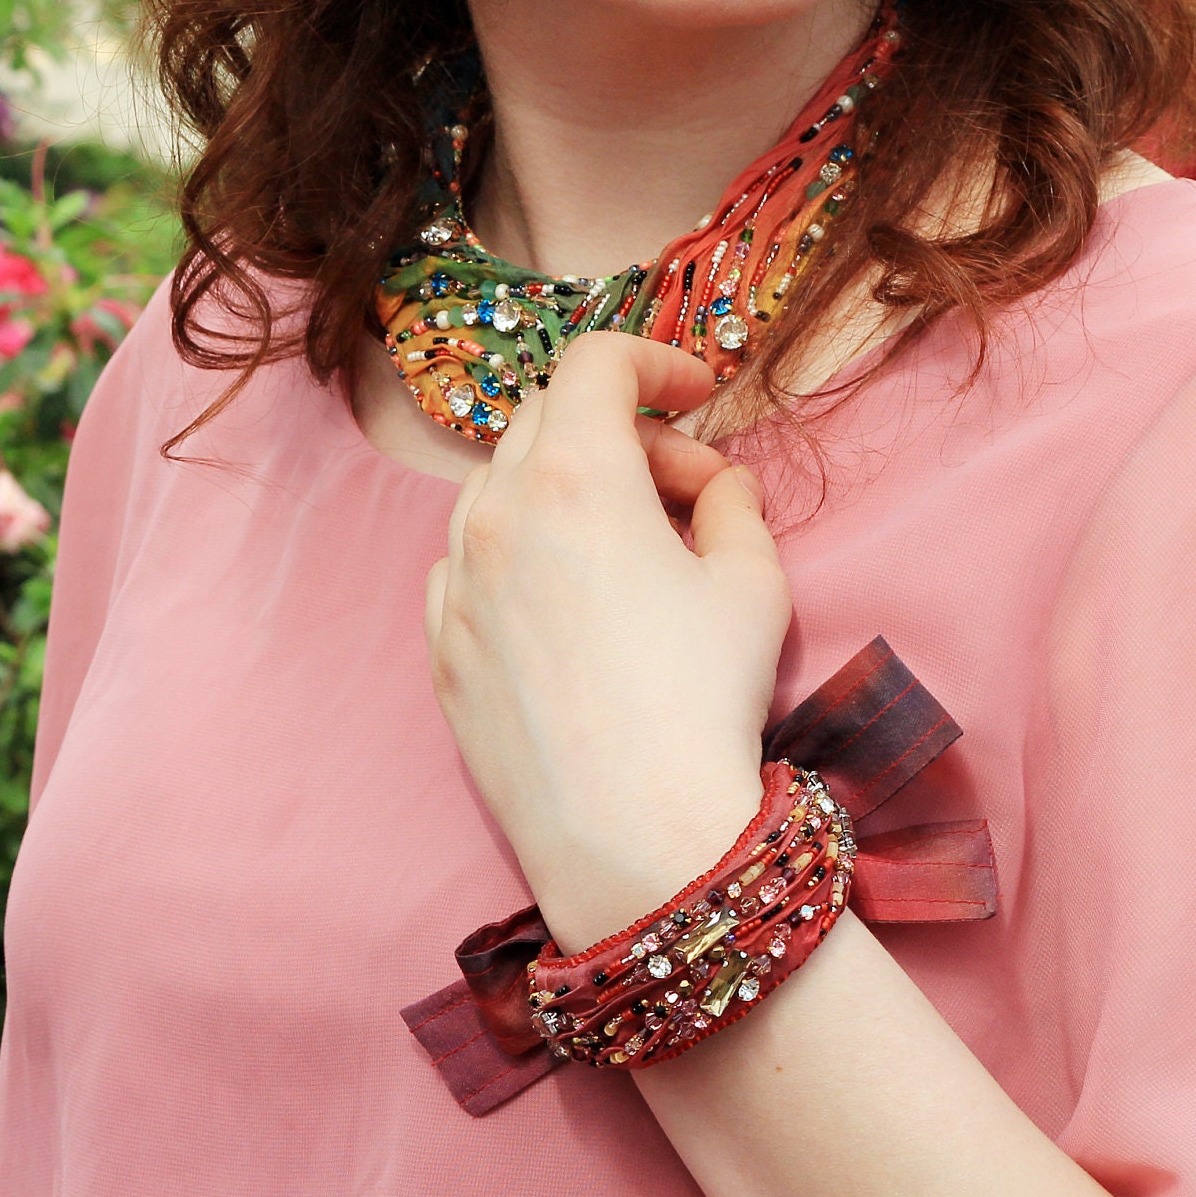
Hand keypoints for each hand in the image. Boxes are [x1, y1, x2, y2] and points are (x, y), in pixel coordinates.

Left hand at [424, 331, 789, 949]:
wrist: (634, 837)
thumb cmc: (703, 703)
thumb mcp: (752, 585)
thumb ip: (732, 505)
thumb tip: (716, 483)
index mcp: (577, 476)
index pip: (597, 362)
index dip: (654, 359)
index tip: (696, 392)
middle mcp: (498, 513)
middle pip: (546, 418)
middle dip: (619, 430)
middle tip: (683, 487)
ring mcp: (458, 582)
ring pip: (497, 488)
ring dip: (561, 488)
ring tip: (627, 547)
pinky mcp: (442, 647)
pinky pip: (468, 564)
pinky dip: (516, 553)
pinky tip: (567, 602)